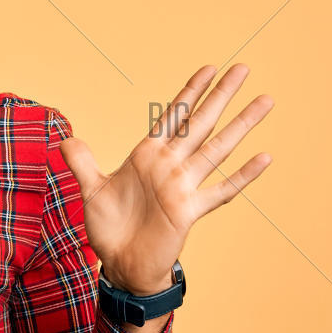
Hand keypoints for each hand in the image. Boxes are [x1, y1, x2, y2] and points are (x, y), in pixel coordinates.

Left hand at [58, 63, 273, 294]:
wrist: (121, 264)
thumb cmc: (109, 228)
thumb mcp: (91, 191)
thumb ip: (82, 163)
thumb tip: (65, 139)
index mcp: (148, 156)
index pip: (173, 116)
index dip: (190, 92)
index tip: (210, 68)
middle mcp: (170, 166)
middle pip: (201, 123)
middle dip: (222, 95)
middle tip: (244, 68)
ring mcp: (183, 187)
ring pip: (218, 148)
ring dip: (241, 125)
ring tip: (265, 101)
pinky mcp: (189, 210)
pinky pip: (221, 190)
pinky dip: (243, 175)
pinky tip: (264, 158)